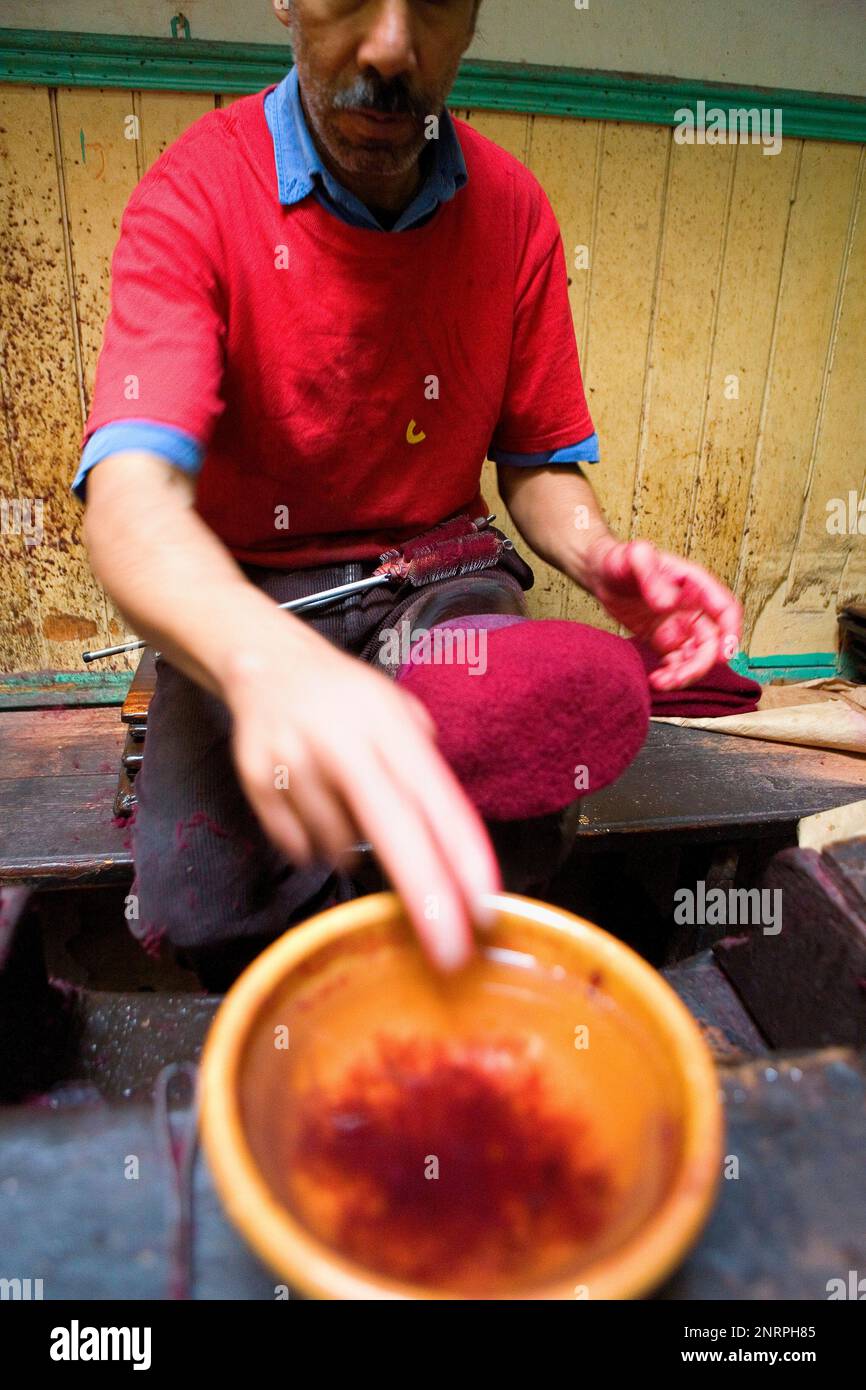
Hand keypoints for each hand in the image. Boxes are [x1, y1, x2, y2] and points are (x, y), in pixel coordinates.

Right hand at [224, 634, 500, 970]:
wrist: (266, 660)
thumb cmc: (348, 699)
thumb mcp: (399, 712)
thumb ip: (426, 767)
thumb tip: (454, 843)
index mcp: (391, 724)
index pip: (437, 798)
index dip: (463, 856)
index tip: (486, 908)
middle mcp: (344, 741)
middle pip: (393, 829)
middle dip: (426, 895)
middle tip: (450, 952)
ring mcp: (296, 761)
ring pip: (338, 846)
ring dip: (353, 847)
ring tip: (347, 801)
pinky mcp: (257, 781)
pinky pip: (296, 844)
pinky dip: (311, 842)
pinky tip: (312, 804)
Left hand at [584, 537, 742, 690]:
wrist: (600, 572)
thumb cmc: (621, 559)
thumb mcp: (634, 556)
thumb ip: (650, 575)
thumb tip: (668, 604)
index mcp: (695, 584)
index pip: (725, 609)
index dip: (731, 632)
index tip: (724, 655)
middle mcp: (692, 606)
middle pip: (712, 641)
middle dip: (700, 664)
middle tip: (678, 678)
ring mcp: (680, 624)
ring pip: (696, 656)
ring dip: (685, 674)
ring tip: (662, 682)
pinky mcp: (664, 639)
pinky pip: (677, 662)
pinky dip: (672, 675)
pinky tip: (656, 680)